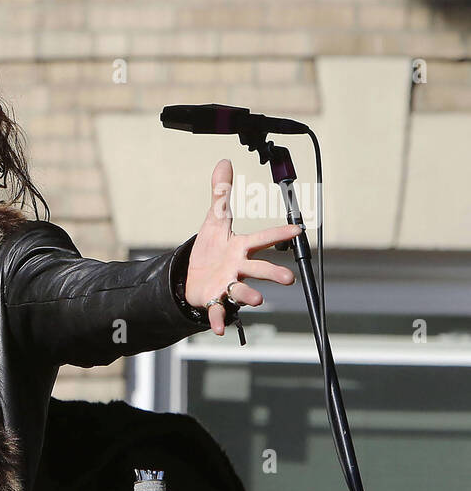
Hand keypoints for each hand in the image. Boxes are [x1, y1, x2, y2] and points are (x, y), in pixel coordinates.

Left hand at [185, 159, 301, 335]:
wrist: (192, 278)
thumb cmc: (210, 251)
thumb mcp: (213, 222)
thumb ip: (221, 195)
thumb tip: (223, 162)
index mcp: (240, 247)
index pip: (262, 238)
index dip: (279, 234)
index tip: (297, 230)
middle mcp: (238, 267)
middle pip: (258, 269)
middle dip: (273, 273)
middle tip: (288, 278)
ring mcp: (227, 285)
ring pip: (241, 291)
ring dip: (249, 296)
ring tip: (258, 301)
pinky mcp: (213, 300)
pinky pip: (218, 312)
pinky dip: (218, 320)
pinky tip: (218, 328)